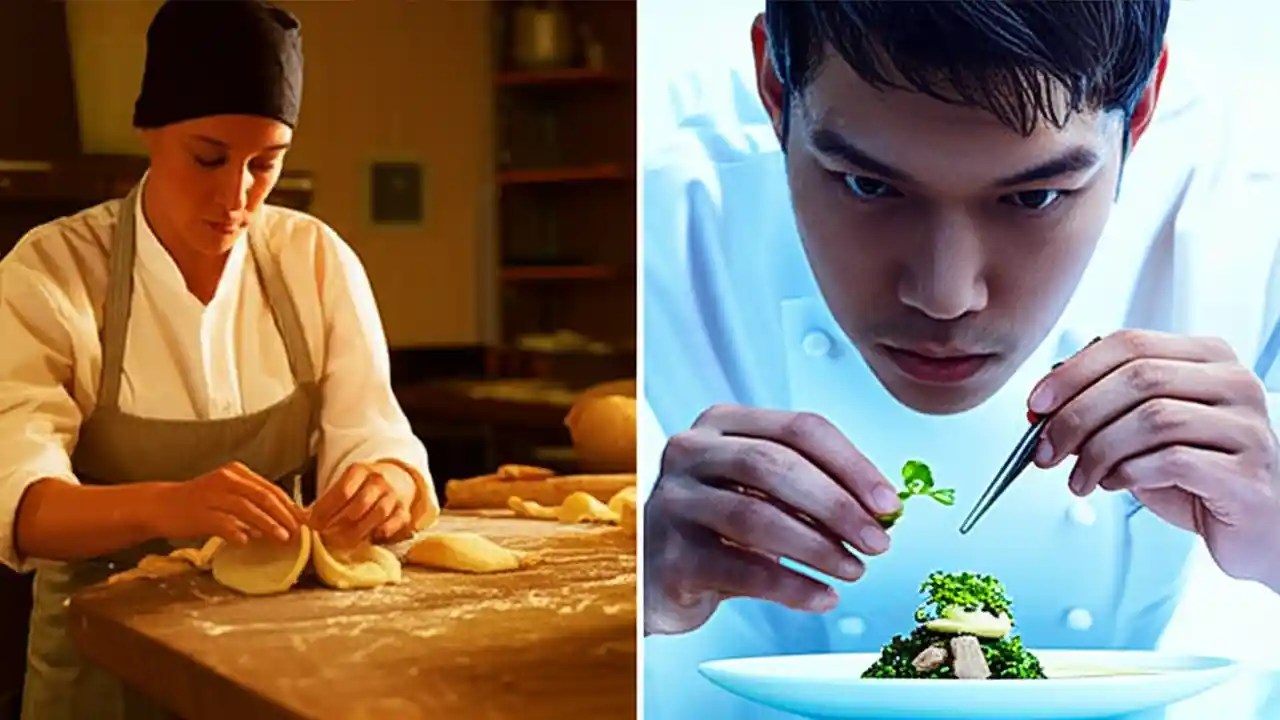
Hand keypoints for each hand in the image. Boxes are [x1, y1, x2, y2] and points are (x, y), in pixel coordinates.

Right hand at [156, 461, 304, 544]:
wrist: (161, 505)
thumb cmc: (200, 503)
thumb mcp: (229, 496)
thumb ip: (254, 505)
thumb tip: (284, 522)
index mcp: (237, 473)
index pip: (270, 489)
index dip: (289, 506)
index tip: (304, 522)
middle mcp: (226, 479)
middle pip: (263, 497)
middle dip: (284, 515)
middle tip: (298, 532)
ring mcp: (212, 495)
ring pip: (247, 509)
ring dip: (267, 525)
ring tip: (282, 538)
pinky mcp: (199, 513)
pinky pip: (223, 523)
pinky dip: (236, 532)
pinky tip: (246, 541)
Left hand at [308, 462, 412, 548]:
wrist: (395, 479)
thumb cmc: (361, 488)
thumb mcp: (344, 485)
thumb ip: (325, 502)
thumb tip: (300, 520)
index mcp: (359, 471)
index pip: (342, 492)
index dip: (326, 511)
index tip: (313, 525)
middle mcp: (378, 481)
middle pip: (359, 504)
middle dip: (340, 524)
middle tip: (325, 537)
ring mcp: (393, 495)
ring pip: (378, 514)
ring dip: (358, 531)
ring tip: (342, 542)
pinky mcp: (404, 511)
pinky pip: (396, 522)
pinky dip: (383, 532)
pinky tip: (370, 538)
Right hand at [645, 405, 902, 635]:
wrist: (656, 576)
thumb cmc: (718, 529)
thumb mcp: (759, 494)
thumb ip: (810, 491)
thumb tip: (881, 510)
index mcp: (721, 424)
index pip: (799, 428)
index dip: (851, 464)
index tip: (889, 502)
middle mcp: (690, 451)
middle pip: (776, 466)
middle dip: (837, 505)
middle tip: (878, 541)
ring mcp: (674, 501)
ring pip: (756, 516)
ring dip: (817, 547)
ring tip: (854, 571)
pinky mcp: (670, 554)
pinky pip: (740, 569)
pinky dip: (791, 587)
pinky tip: (822, 597)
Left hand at [1032, 330, 1279, 586]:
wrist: (1260, 530)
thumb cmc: (1198, 477)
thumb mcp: (1141, 435)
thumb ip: (1100, 412)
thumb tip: (1041, 408)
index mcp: (1207, 358)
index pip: (1129, 344)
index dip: (1073, 371)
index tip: (1037, 403)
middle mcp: (1233, 382)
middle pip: (1137, 377)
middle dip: (1077, 415)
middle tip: (1044, 450)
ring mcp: (1247, 426)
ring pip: (1152, 418)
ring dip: (1098, 451)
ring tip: (1080, 479)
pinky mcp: (1247, 472)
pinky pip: (1173, 460)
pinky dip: (1130, 472)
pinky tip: (1115, 485)